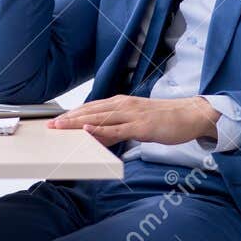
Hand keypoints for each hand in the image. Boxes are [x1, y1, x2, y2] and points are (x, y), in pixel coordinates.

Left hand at [48, 95, 220, 146]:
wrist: (191, 115)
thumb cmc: (164, 119)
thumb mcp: (136, 122)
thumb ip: (117, 129)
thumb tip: (98, 137)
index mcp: (121, 103)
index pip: (91, 108)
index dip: (72, 114)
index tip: (55, 120)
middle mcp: (124, 105)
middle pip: (91, 111)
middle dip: (69, 118)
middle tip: (50, 125)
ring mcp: (132, 115)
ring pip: (100, 118)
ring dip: (78, 123)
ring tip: (60, 126)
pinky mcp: (142, 126)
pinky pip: (118, 129)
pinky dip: (102, 129)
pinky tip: (89, 131)